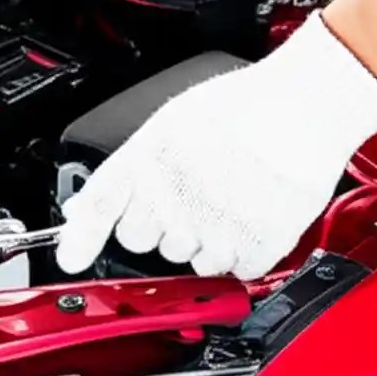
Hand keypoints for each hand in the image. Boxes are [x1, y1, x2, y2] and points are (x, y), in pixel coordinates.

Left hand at [55, 14, 376, 279]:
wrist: (305, 105)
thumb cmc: (243, 105)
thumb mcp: (168, 125)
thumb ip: (125, 170)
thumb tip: (82, 209)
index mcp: (147, 162)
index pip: (99, 209)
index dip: (80, 238)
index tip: (71, 258)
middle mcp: (173, 199)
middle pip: (142, 240)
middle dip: (159, 225)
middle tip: (190, 195)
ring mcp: (212, 227)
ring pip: (189, 259)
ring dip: (204, 240)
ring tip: (228, 198)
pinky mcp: (254, 248)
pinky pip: (235, 270)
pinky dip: (244, 252)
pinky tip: (252, 216)